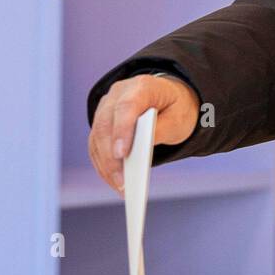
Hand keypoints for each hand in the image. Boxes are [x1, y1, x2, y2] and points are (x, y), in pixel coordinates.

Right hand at [88, 73, 199, 195]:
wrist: (170, 98)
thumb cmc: (176, 108)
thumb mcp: (179, 119)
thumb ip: (160, 130)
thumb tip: (139, 150)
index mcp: (142, 86)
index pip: (126, 107)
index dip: (121, 131)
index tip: (121, 154)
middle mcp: (118, 93)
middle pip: (106, 125)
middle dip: (111, 156)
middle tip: (122, 183)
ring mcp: (106, 106)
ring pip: (97, 137)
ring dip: (106, 165)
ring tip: (120, 188)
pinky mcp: (101, 122)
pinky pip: (96, 145)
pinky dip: (103, 164)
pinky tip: (114, 181)